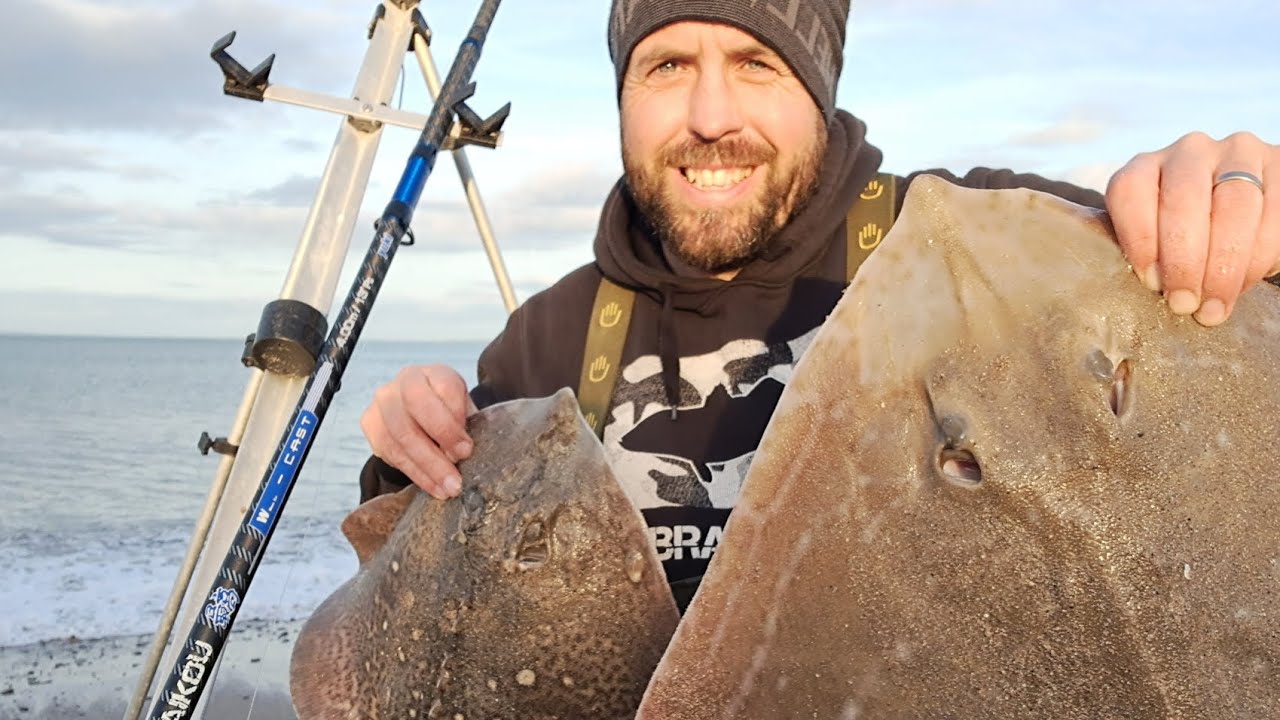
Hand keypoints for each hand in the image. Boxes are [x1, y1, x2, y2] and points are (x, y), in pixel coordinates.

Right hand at [360, 364, 477, 499]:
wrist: (420, 412)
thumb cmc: (448, 413)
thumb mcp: (466, 412)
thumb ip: (469, 424)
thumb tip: (466, 452)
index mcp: (435, 373)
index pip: (444, 388)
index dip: (454, 421)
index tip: (466, 449)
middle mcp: (405, 380)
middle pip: (416, 411)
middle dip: (437, 449)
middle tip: (455, 478)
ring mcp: (383, 400)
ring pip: (400, 436)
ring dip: (425, 469)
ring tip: (446, 489)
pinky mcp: (370, 422)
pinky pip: (389, 451)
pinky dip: (413, 473)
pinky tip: (431, 486)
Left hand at [1106, 131, 1277, 325]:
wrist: (1243, 219)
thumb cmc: (1187, 241)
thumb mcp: (1157, 240)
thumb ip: (1150, 252)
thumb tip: (1156, 286)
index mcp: (1146, 166)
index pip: (1130, 190)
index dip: (1139, 239)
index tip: (1151, 282)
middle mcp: (1190, 152)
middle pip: (1184, 200)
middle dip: (1184, 260)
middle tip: (1185, 303)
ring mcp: (1238, 154)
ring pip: (1235, 205)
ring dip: (1225, 264)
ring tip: (1216, 305)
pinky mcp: (1279, 165)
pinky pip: (1274, 211)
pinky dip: (1260, 255)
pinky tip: (1246, 281)